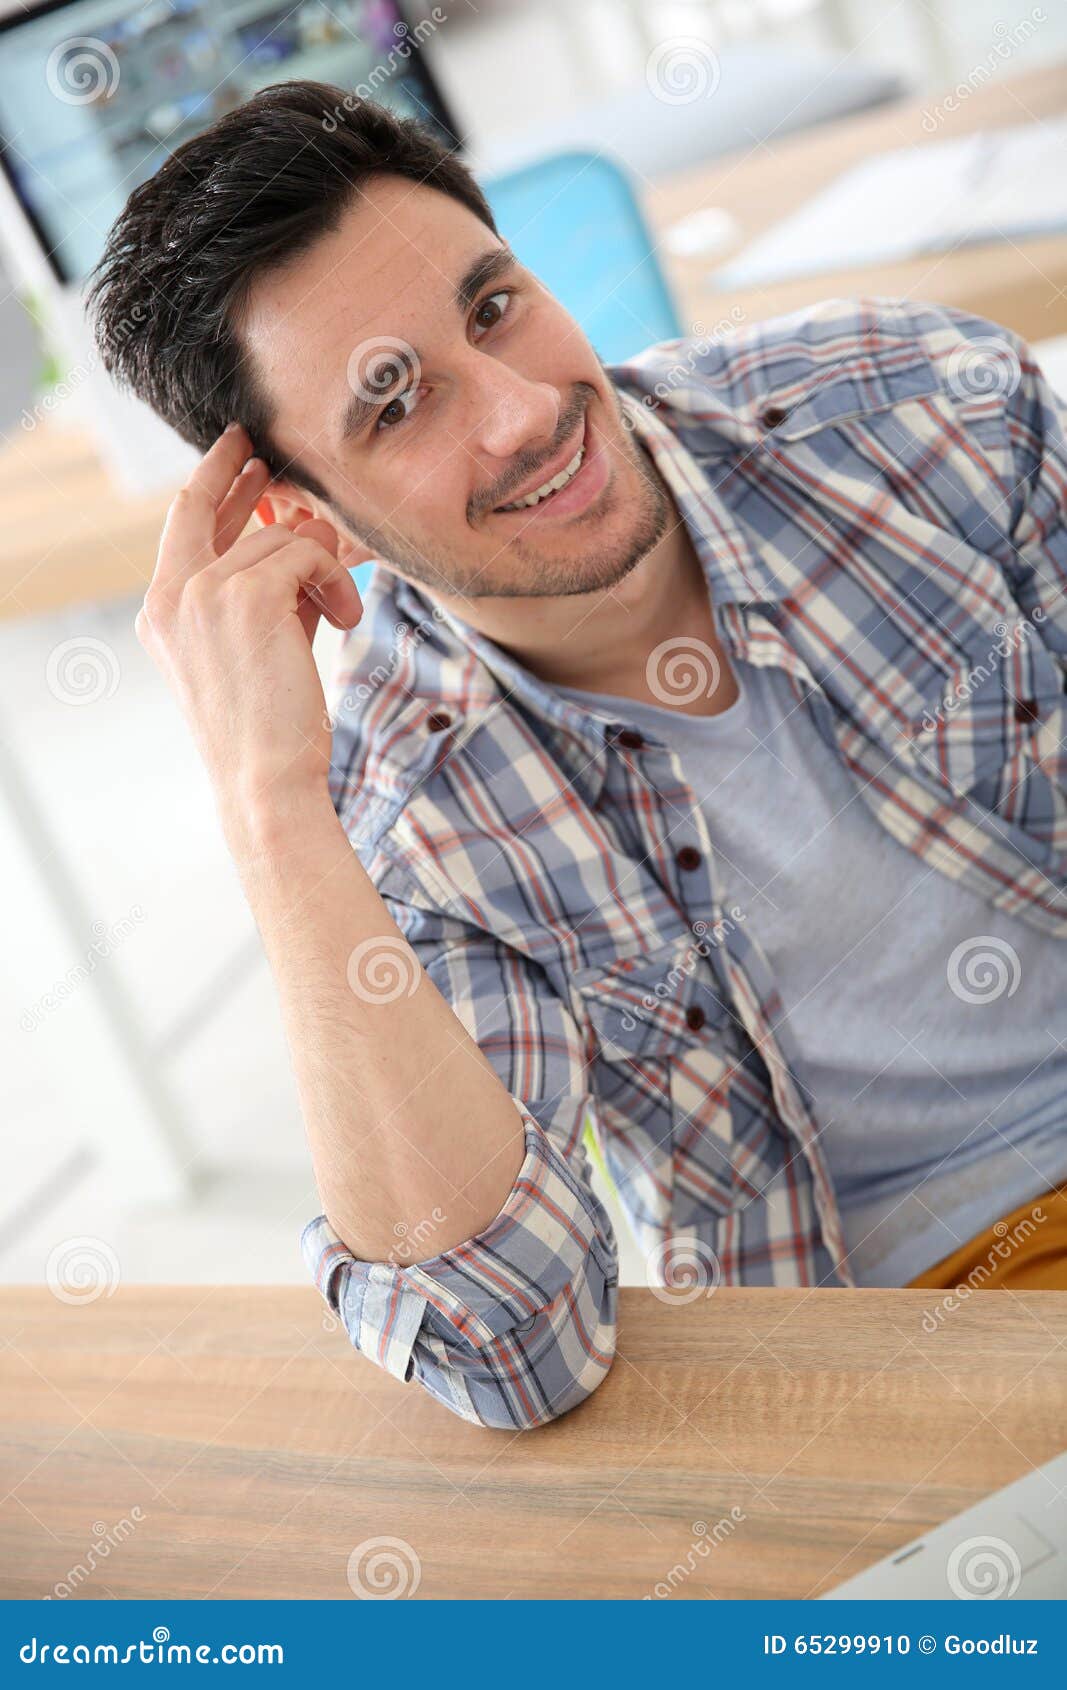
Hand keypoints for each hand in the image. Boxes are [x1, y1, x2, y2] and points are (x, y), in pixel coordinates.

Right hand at [136, 423, 368, 831]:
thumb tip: (306, 529)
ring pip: (281, 538)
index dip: (212, 480)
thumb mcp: (261, 643)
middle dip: (244, 472)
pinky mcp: (247, 596)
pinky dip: (336, 580)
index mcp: (162, 611)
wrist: (268, 777)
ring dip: (323, 565)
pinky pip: (308, 554)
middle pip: (208, 503)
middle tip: (271, 457)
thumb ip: (270, 588)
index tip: (238, 452)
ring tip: (340, 607)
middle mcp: (171, 595)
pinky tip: (344, 614)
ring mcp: (203, 592)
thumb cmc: (270, 724)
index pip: (184, 522)